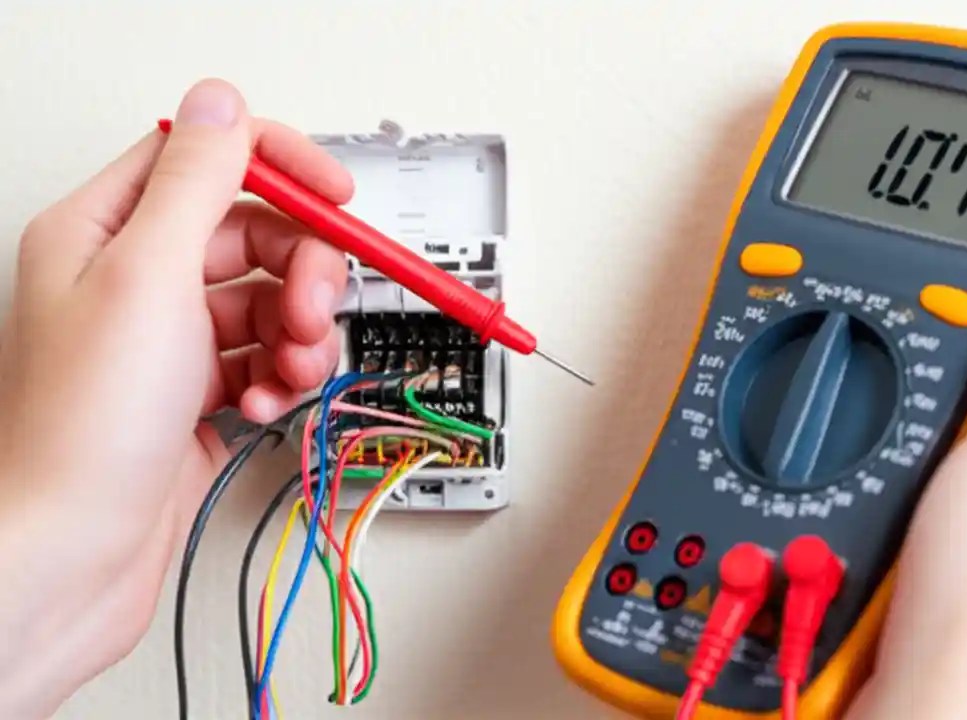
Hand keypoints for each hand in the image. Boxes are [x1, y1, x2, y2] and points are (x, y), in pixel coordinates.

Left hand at [0, 79, 350, 717]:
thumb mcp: (148, 277)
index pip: (208, 159)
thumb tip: (221, 102)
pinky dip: (278, 381)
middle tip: (311, 313)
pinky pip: (265, 362)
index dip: (280, 168)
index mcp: (105, 232)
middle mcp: (134, 280)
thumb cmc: (82, 429)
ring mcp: (167, 341)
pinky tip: (260, 407)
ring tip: (286, 373)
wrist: (73, 556)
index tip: (337, 197)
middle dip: (300, 274)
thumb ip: (195, 181)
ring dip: (297, 337)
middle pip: (254, 237)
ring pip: (269, 305)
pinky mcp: (194, 395)